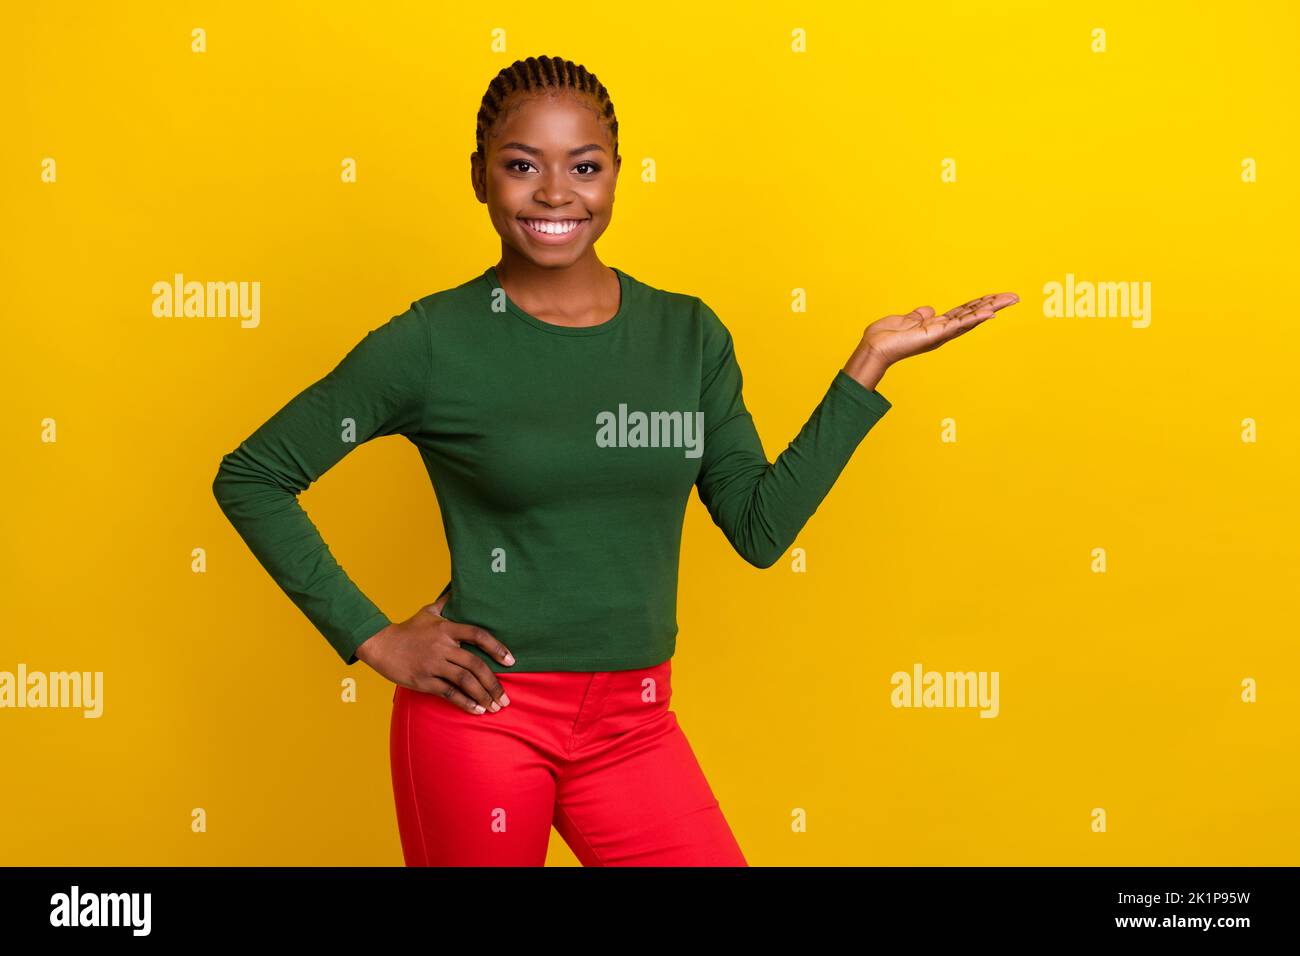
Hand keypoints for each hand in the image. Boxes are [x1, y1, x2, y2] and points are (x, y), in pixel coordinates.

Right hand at [355, 587, 513, 714]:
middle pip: (475, 665)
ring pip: (465, 681)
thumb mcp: (428, 610)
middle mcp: (442, 646)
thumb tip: (461, 588)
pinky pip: (449, 693)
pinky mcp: (423, 680)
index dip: (497, 648)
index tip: (511, 661)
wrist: (380, 645)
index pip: (478, 635)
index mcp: (446, 628)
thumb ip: (447, 602)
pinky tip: (477, 710)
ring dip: (483, 696)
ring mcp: (433, 664)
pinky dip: (465, 703)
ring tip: (495, 707)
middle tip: (505, 699)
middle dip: (493, 684)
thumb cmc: (407, 628)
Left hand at [860, 292, 1019, 367]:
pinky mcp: (936, 334)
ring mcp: (941, 334)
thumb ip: (919, 315)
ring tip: (1009, 300)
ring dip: (991, 308)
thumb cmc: (886, 336)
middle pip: (973, 314)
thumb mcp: (906, 320)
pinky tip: (988, 313)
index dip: (980, 305)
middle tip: (1014, 297)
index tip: (996, 297)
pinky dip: (974, 318)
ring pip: (971, 318)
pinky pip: (958, 325)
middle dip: (993, 305)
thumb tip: (929, 310)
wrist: (875, 347)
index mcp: (937, 326)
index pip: (963, 313)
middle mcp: (943, 331)